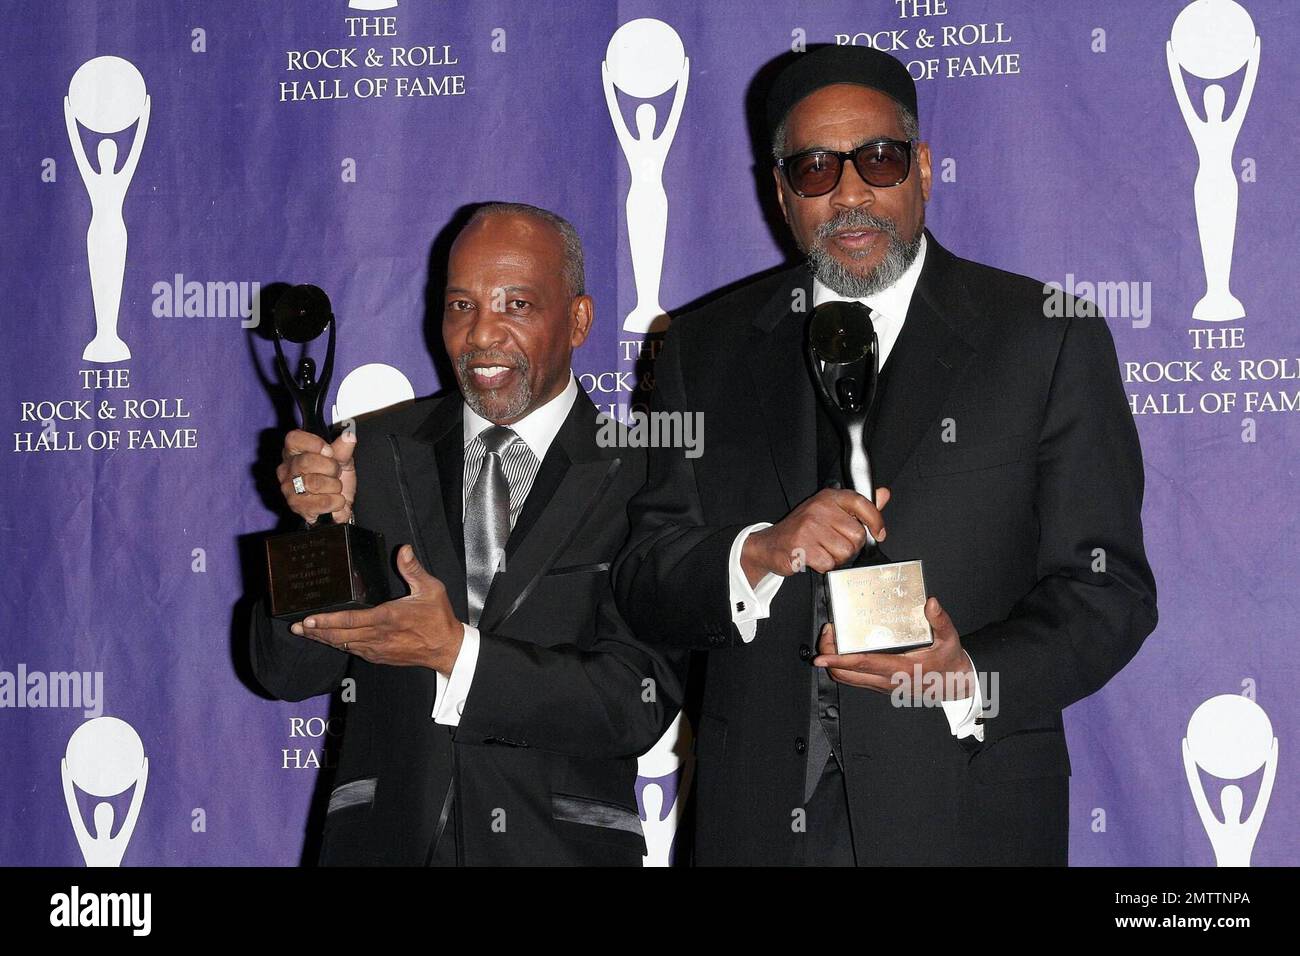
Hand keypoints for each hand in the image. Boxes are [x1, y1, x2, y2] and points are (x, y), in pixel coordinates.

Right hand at [276, 427, 356, 523]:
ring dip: (334, 486)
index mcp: (295, 452)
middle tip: (336, 472)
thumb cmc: (335, 479)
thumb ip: (343, 449)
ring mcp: (289, 489)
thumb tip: (348, 437)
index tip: (330, 451)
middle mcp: (287, 469)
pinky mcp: (297, 507)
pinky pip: (318, 503)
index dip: (314, 443)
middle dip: (330, 467)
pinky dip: (335, 501)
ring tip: (336, 487)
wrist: (340, 503)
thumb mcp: (343, 460)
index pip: (294, 439)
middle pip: (306, 462)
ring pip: (313, 483)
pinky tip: (336, 500)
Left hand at [291, 545, 464, 673]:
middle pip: (339, 636)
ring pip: (343, 645)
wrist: (447, 648)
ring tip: (305, 633)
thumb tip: (403, 550)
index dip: (327, 620)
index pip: (350, 620)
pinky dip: (338, 645)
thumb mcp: (431, 589)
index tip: (309, 619)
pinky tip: (329, 640)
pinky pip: (353, 651)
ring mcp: (377, 649)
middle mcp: (378, 636)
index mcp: (387, 617)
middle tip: (296, 627)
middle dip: (316, 632)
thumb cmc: (438, 619)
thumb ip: (413, 569)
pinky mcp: (379, 657)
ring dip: (323, 639)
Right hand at [740, 487, 889, 585]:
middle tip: (834, 545)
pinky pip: (828, 563)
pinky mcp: (802, 546)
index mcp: (829, 497)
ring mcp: (809, 527)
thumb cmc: (803, 529)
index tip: (880, 533)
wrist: (770, 544)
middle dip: (850, 547)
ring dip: (836, 558)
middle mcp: (819, 508)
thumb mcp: (831, 512)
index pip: (861, 503)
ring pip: (845, 552)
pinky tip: (813, 558)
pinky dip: (823, 566)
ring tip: (822, 551)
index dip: (876, 520)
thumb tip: (884, 494)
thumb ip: (859, 507)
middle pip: (857, 535)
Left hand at [813, 596, 975, 699]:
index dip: (839, 659)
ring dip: (834, 662)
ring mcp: (882, 685)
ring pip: (847, 679)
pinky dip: (843, 667)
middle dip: (829, 656)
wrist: (955, 683)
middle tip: (828, 634)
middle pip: (846, 674)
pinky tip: (842, 650)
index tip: (822, 655)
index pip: (863, 664)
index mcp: (902, 668)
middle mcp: (887, 680)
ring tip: (832, 639)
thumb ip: (940, 620)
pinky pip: (854, 679)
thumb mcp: (949, 639)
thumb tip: (931, 603)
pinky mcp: (880, 686)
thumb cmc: (948, 661)